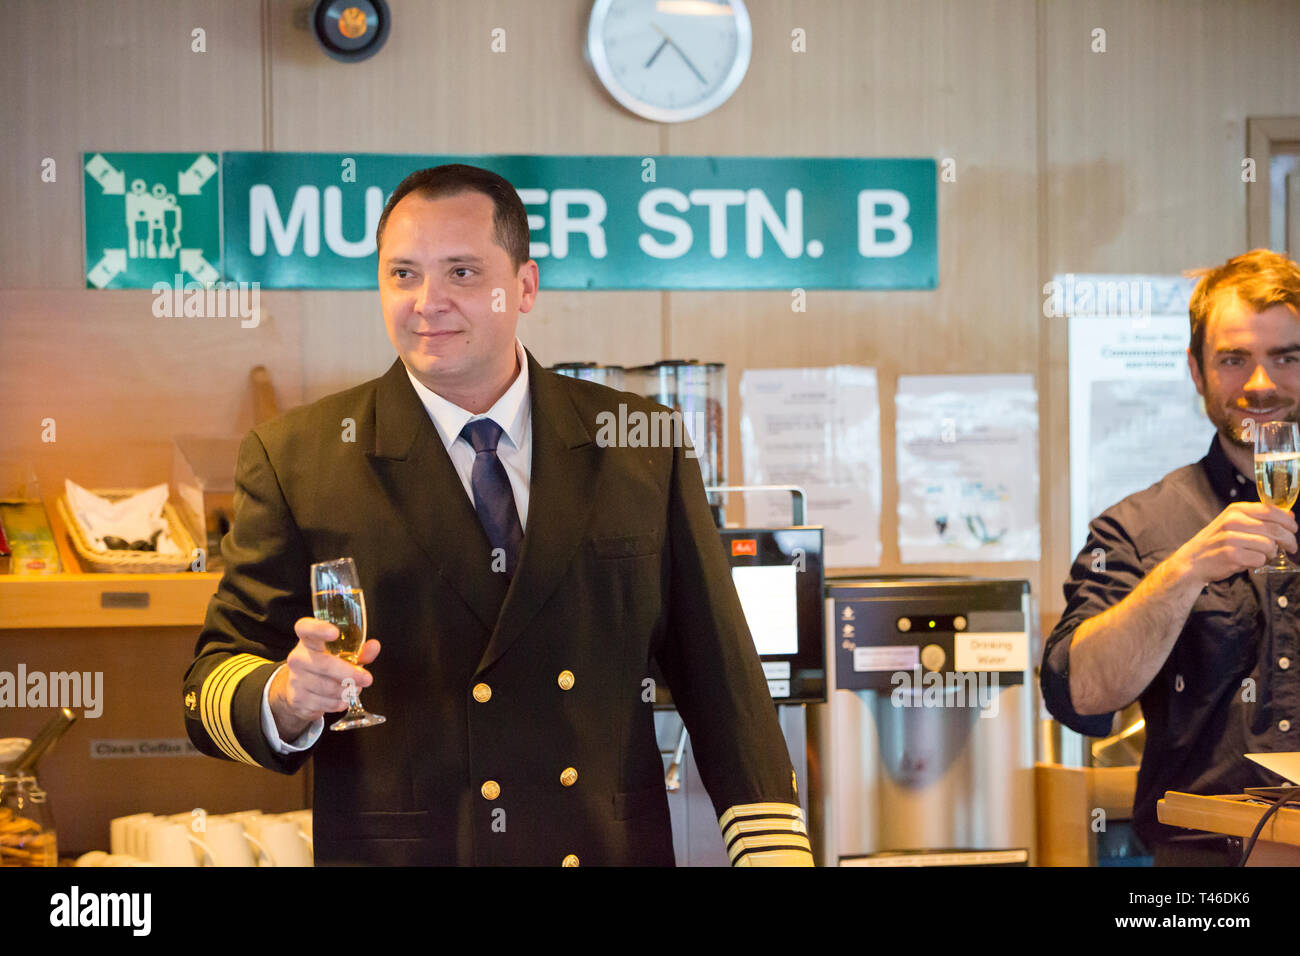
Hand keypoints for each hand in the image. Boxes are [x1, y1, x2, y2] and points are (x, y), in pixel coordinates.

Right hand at [268, 617, 380, 739]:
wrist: (301, 689)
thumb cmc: (325, 665)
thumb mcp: (342, 655)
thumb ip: (360, 650)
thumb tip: (374, 646)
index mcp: (308, 640)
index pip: (306, 628)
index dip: (319, 629)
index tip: (335, 632)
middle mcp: (297, 658)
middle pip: (325, 665)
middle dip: (350, 674)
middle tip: (367, 679)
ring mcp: (295, 679)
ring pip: (327, 688)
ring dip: (347, 690)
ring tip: (355, 688)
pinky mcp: (297, 700)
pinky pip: (325, 704)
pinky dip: (339, 703)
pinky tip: (342, 698)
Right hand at [1171, 501, 1297, 584]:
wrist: (1193, 560)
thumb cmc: (1217, 542)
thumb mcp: (1234, 523)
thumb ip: (1259, 518)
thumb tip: (1289, 515)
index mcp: (1236, 509)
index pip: (1271, 511)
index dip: (1288, 521)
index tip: (1294, 529)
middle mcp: (1233, 521)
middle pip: (1275, 530)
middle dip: (1288, 540)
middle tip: (1291, 547)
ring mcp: (1231, 538)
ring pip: (1269, 546)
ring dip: (1272, 553)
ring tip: (1265, 555)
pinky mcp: (1231, 555)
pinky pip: (1260, 560)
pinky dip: (1259, 563)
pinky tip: (1251, 561)